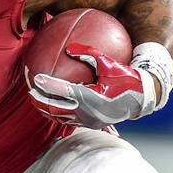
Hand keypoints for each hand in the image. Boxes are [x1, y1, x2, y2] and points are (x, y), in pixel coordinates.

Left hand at [29, 42, 161, 128]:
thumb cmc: (126, 77)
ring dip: (46, 109)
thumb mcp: (109, 63)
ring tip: (36, 99)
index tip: (35, 77)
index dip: (48, 84)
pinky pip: (68, 120)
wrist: (142, 98)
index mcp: (91, 97)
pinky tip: (50, 105)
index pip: (64, 91)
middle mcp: (88, 112)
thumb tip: (70, 48)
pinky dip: (57, 114)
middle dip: (40, 101)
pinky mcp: (90, 124)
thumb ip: (89, 54)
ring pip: (60, 118)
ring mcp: (88, 120)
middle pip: (56, 109)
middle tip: (30, 91)